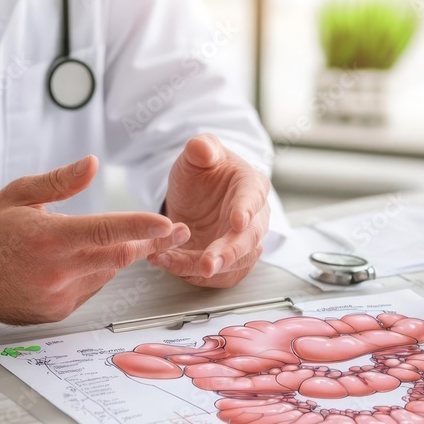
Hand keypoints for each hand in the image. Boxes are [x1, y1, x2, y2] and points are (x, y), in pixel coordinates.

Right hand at [0, 156, 189, 324]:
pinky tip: (84, 260)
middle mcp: (55, 272)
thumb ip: (59, 182)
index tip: (168, 225)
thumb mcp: (17, 195)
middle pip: (118, 257)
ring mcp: (57, 296)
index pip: (106, 231)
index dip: (141, 228)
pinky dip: (96, 273)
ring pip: (107, 273)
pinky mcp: (56, 312)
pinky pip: (90, 289)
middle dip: (150, 243)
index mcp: (47, 238)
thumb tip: (92, 164)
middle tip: (177, 232)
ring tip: (131, 240)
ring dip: (120, 256)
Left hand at [151, 134, 269, 287]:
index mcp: (252, 187)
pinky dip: (193, 274)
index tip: (237, 221)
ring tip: (173, 263)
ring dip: (206, 269)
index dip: (246, 210)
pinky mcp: (228, 263)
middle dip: (229, 253)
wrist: (196, 195)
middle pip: (248, 240)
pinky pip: (218, 276)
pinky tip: (169, 263)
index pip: (253, 199)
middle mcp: (254, 219)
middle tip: (209, 263)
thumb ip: (201, 148)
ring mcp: (242, 244)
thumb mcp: (198, 153)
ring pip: (234, 264)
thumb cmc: (204, 173)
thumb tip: (202, 148)